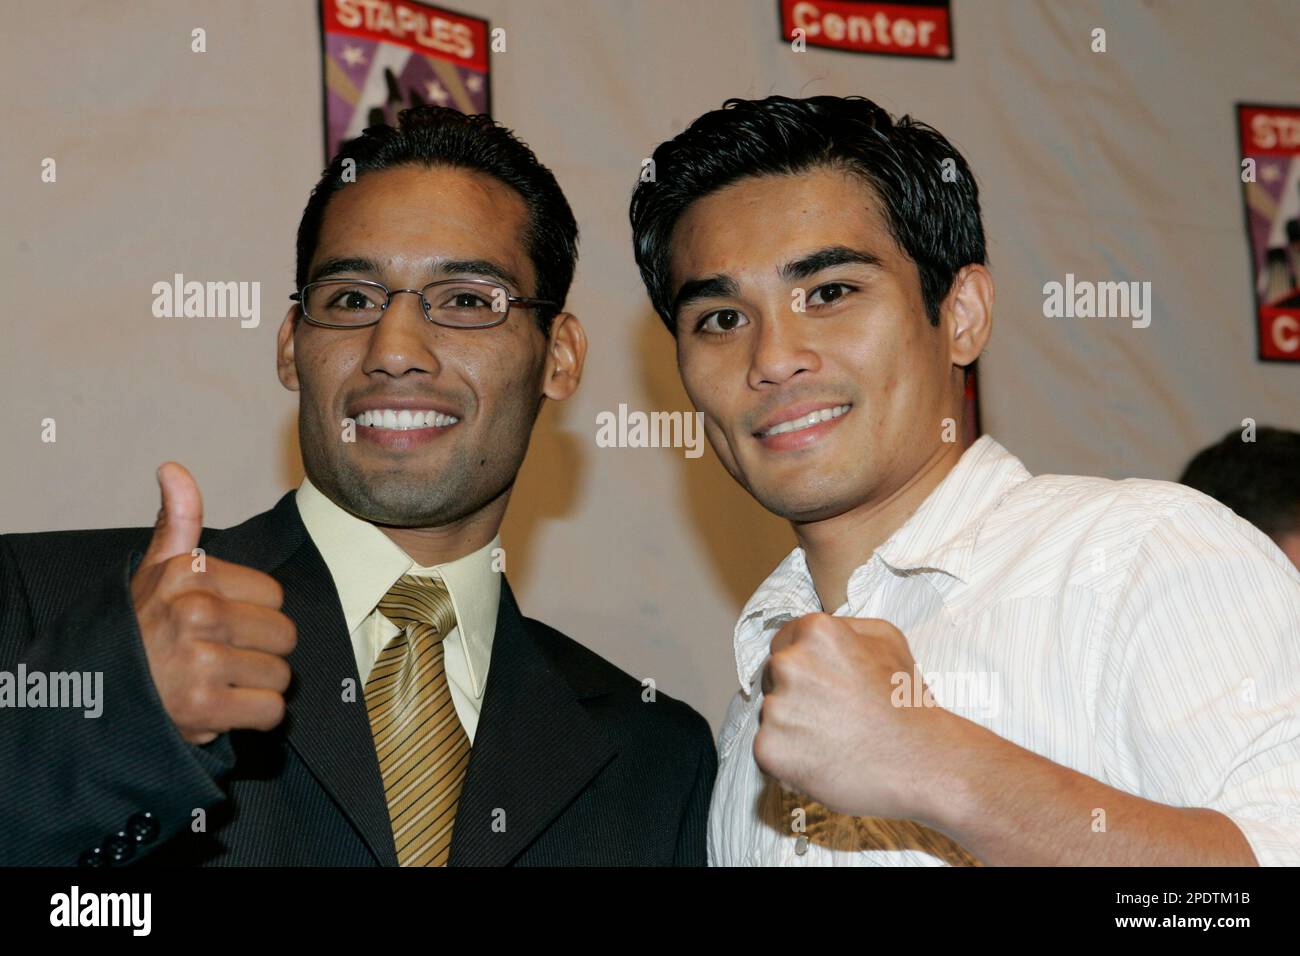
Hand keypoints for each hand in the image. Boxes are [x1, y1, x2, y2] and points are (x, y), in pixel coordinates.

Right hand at [129, 462, 296, 744]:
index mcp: (191, 574)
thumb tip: (173, 467)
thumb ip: (177, 521)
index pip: (275, 596)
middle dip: (260, 653)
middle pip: (284, 635)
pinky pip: (271, 710)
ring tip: (216, 684)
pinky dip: (253, 718)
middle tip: (220, 660)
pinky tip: (222, 710)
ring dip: (255, 687)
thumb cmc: (138, 631)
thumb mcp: (153, 571)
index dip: (253, 615)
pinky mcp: (205, 706)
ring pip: (281, 674)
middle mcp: (197, 611)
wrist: (94, 698)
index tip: (218, 626)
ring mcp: (201, 660)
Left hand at [755, 613, 957, 821]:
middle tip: (831, 716)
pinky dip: (789, 758)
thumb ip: (845, 627)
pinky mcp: (768, 748)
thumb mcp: (887, 638)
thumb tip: (820, 631)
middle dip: (795, 694)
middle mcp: (788, 663)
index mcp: (814, 631)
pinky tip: (822, 761)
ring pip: (771, 714)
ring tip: (833, 741)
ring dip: (792, 727)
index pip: (783, 642)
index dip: (803, 665)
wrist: (923, 761)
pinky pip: (768, 749)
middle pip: (773, 677)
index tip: (820, 685)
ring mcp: (776, 707)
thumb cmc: (907, 701)